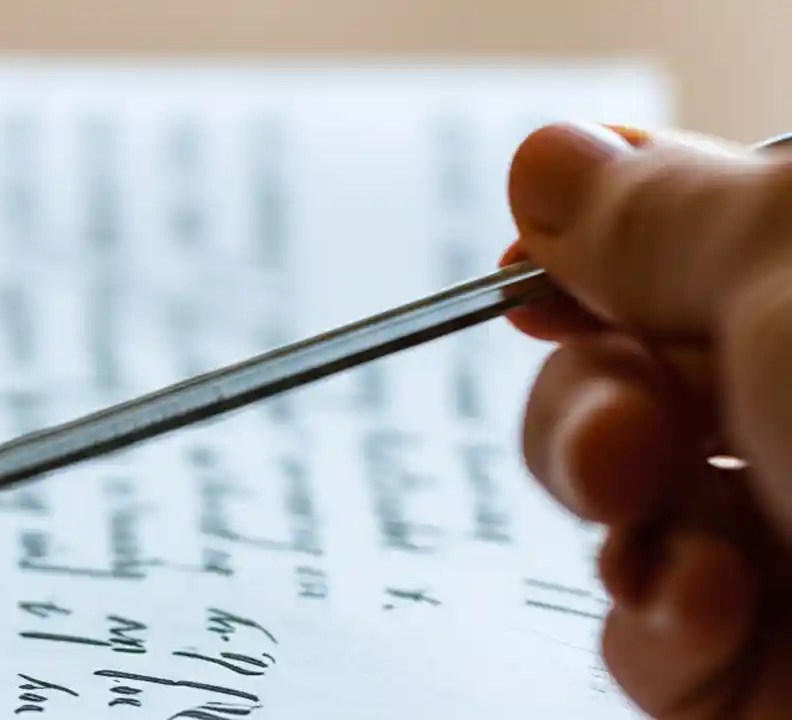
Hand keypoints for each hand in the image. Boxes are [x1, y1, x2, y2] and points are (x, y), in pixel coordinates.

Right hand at [503, 122, 791, 718]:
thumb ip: (661, 213)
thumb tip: (548, 163)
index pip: (692, 246)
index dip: (592, 254)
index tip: (528, 266)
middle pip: (630, 386)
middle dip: (588, 407)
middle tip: (631, 434)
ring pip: (622, 518)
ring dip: (620, 522)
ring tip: (678, 539)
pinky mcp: (781, 672)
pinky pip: (651, 640)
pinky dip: (656, 630)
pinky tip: (711, 614)